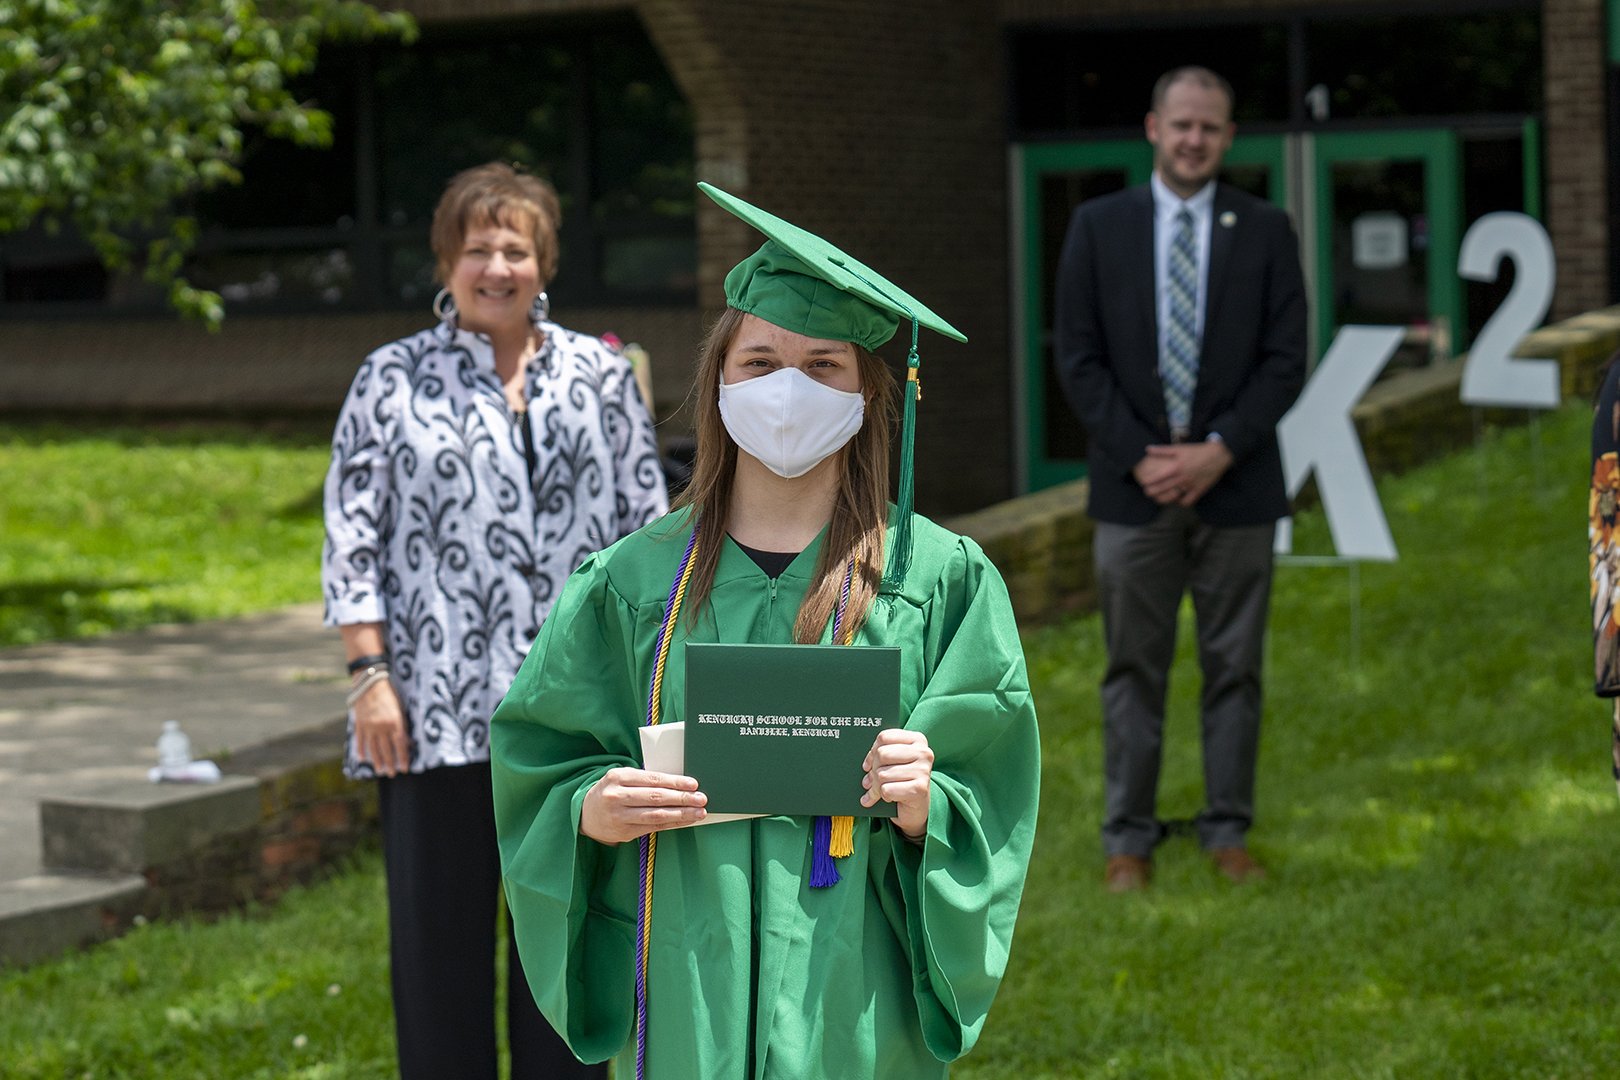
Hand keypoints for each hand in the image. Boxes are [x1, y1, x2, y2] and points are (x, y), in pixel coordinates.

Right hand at [353, 677, 409, 776]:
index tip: (406, 768)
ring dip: (377, 761)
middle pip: (386, 750)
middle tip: (392, 774)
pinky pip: (360, 741)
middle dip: (390, 763)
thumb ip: (403, 725)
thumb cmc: (390, 693)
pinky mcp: (359, 724)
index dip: (403, 758)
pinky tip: (363, 759)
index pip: (400, 745)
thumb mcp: (401, 708)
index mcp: (394, 722)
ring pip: (372, 749)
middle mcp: (381, 727)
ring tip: (380, 771)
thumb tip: (406, 741)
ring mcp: (368, 727)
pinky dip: (361, 750)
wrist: (369, 682)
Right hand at [580, 768, 706, 845]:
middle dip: (682, 798)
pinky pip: (653, 828)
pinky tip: (685, 821)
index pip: (652, 779)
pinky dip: (672, 824)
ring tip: (699, 812)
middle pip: (656, 797)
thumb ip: (643, 779)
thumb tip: (678, 783)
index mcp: (617, 777)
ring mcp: (619, 816)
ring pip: (656, 815)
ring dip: (681, 814)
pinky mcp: (624, 832)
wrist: (584, 813)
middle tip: (701, 798)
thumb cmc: (611, 791)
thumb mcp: (621, 778)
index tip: (693, 784)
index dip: (675, 782)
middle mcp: (616, 797)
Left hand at [861, 729, 932, 841]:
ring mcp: (923, 771)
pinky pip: (887, 790)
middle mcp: (924, 753)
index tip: (868, 764)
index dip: (872, 752)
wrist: (917, 809)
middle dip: (872, 771)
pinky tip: (890, 798)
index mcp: (917, 740)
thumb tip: (866, 765)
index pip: (884, 737)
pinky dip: (884, 797)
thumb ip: (881, 755)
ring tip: (879, 791)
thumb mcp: (893, 763)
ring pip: (882, 774)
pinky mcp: (920, 789)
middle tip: (870, 781)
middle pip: (882, 754)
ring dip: (876, 787)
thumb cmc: (902, 781)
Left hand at [1134, 441, 1233, 505]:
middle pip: (1163, 488)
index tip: (1143, 483)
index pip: (1159, 476)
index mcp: (1177, 466)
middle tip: (1147, 493)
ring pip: (1174, 496)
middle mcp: (1183, 477)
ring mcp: (1191, 485)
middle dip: (1152, 492)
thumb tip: (1147, 449)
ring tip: (1158, 499)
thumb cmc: (1197, 451)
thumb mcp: (1180, 448)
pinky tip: (1177, 499)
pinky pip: (1187, 501)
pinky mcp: (1199, 490)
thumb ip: (1163, 450)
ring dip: (1164, 499)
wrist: (1218, 456)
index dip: (1149, 481)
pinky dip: (1181, 502)